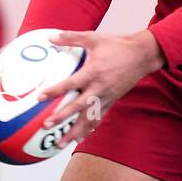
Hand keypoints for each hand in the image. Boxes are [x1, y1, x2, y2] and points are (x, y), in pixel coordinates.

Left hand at [36, 29, 164, 148]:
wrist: (142, 55)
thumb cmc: (117, 45)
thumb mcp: (93, 38)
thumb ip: (71, 37)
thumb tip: (51, 37)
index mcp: (93, 72)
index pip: (70, 84)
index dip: (54, 91)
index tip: (40, 98)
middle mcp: (99, 87)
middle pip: (78, 106)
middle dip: (62, 118)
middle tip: (46, 126)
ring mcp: (107, 96)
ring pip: (89, 118)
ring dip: (75, 131)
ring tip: (61, 144)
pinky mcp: (112, 101)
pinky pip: (99, 117)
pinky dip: (89, 128)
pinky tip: (80, 138)